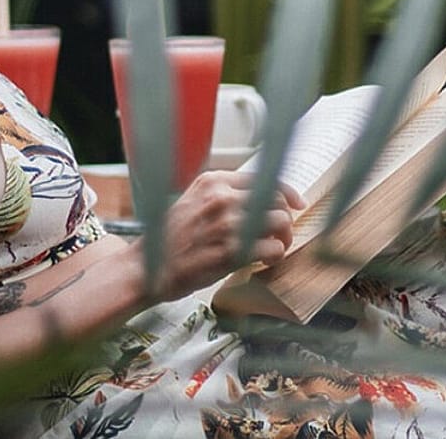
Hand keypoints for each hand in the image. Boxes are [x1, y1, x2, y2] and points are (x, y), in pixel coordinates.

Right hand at [138, 170, 304, 300]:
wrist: (147, 268)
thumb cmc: (170, 239)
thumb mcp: (193, 201)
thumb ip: (222, 196)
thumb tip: (260, 199)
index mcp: (213, 181)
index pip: (265, 178)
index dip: (288, 192)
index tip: (298, 204)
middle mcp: (221, 198)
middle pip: (276, 200)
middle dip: (284, 220)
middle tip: (279, 236)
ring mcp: (227, 224)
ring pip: (280, 222)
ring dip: (283, 239)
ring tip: (272, 250)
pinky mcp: (231, 251)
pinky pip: (273, 249)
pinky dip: (274, 257)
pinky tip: (263, 262)